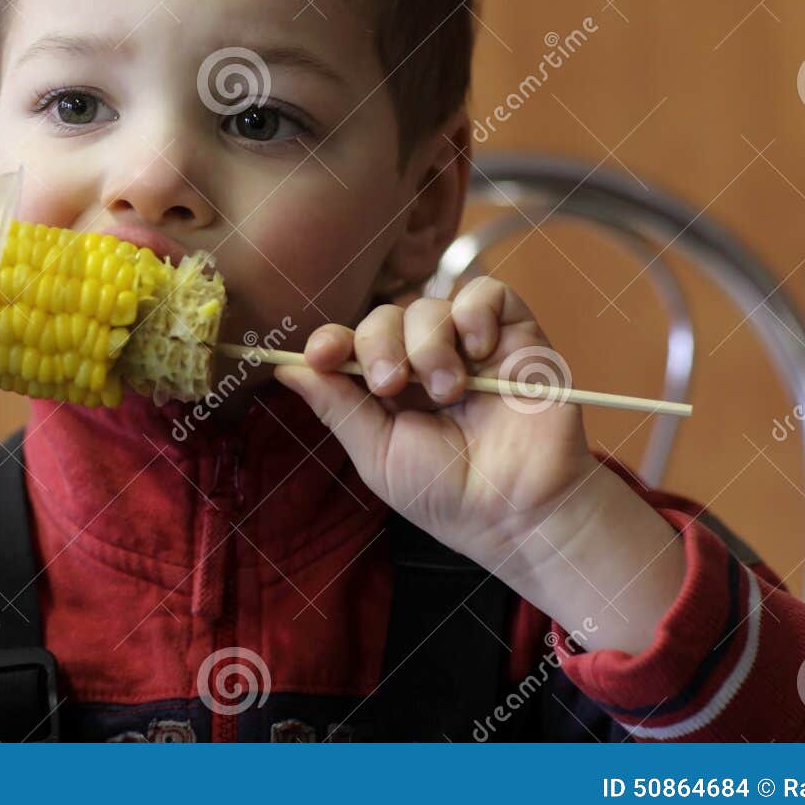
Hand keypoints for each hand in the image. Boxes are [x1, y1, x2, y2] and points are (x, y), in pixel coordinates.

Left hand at [274, 276, 598, 572]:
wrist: (519, 512)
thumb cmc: (448, 494)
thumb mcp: (377, 454)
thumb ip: (337, 406)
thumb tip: (285, 369)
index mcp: (390, 387)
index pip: (351, 342)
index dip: (331, 339)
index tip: (322, 354)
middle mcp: (427, 360)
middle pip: (385, 315)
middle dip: (379, 344)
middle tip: (392, 387)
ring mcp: (471, 345)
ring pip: (429, 304)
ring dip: (428, 344)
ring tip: (446, 391)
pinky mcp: (517, 335)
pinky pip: (487, 292)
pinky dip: (473, 313)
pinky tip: (477, 351)